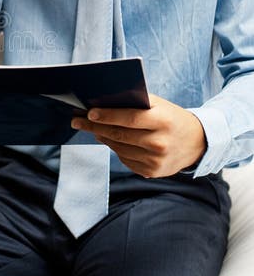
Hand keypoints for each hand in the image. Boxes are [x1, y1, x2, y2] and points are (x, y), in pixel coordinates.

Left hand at [71, 94, 206, 177]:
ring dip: (102, 137)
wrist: (197, 143)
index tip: (89, 113)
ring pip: (119, 148)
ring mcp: (155, 161)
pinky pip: (125, 159)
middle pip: (120, 135)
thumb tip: (103, 102)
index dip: (107, 116)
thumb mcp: (160, 105)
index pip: (129, 118)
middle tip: (78, 121)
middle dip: (95, 127)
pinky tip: (110, 140)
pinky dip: (115, 149)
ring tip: (92, 128)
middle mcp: (159, 143)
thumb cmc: (172, 118)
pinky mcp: (151, 172)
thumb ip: (136, 103)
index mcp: (163, 121)